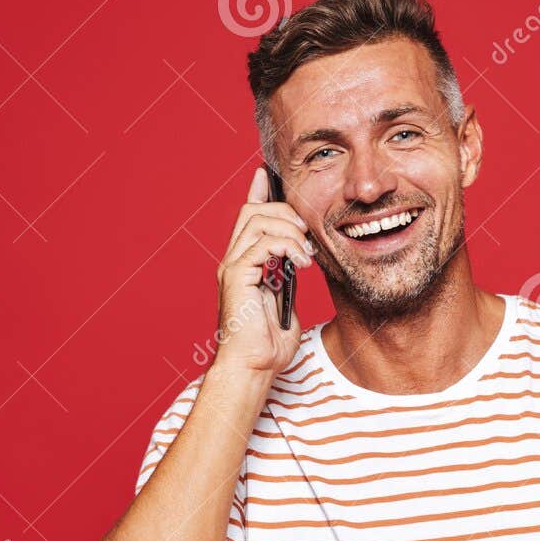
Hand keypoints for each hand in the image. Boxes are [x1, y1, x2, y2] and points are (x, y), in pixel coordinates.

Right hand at [213, 167, 312, 378]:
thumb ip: (287, 276)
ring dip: (289, 230)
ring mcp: (233, 267)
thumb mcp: (285, 301)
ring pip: (258, 220)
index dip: (257, 191)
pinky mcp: (237, 276)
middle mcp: (234, 261)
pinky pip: (261, 243)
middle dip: (284, 210)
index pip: (248, 216)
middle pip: (253, 211)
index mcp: (244, 264)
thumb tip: (301, 259)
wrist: (254, 367)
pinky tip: (301, 263)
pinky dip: (287, 246)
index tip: (267, 173)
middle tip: (307, 233)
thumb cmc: (268, 344)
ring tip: (306, 252)